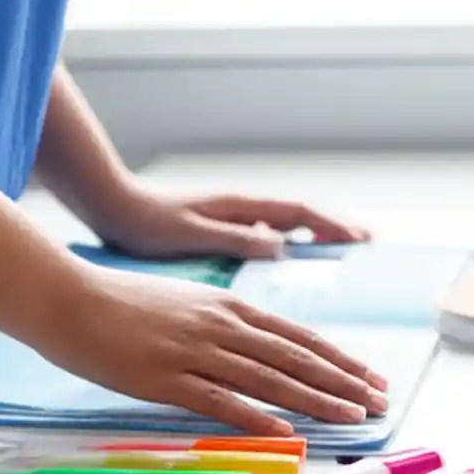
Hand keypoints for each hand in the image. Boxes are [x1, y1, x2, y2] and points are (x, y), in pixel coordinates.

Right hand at [35, 263, 388, 434]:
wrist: (66, 297)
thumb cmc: (121, 303)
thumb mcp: (185, 302)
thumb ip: (223, 322)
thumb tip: (257, 345)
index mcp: (228, 307)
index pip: (298, 336)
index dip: (339, 359)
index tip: (371, 376)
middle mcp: (221, 326)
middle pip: (295, 357)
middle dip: (343, 382)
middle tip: (379, 402)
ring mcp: (195, 352)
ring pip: (269, 378)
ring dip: (316, 399)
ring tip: (352, 416)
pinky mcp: (165, 378)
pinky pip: (219, 400)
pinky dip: (255, 416)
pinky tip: (284, 431)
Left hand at [95, 184, 370, 258]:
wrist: (109, 206)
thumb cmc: (144, 220)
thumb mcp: (190, 232)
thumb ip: (235, 238)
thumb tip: (281, 245)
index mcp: (239, 207)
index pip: (298, 213)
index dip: (331, 226)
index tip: (360, 238)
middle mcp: (241, 211)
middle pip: (300, 220)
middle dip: (333, 231)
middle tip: (364, 243)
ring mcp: (231, 220)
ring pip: (285, 230)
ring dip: (312, 241)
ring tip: (340, 255)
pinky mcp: (218, 233)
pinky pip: (265, 239)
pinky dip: (287, 249)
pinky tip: (293, 267)